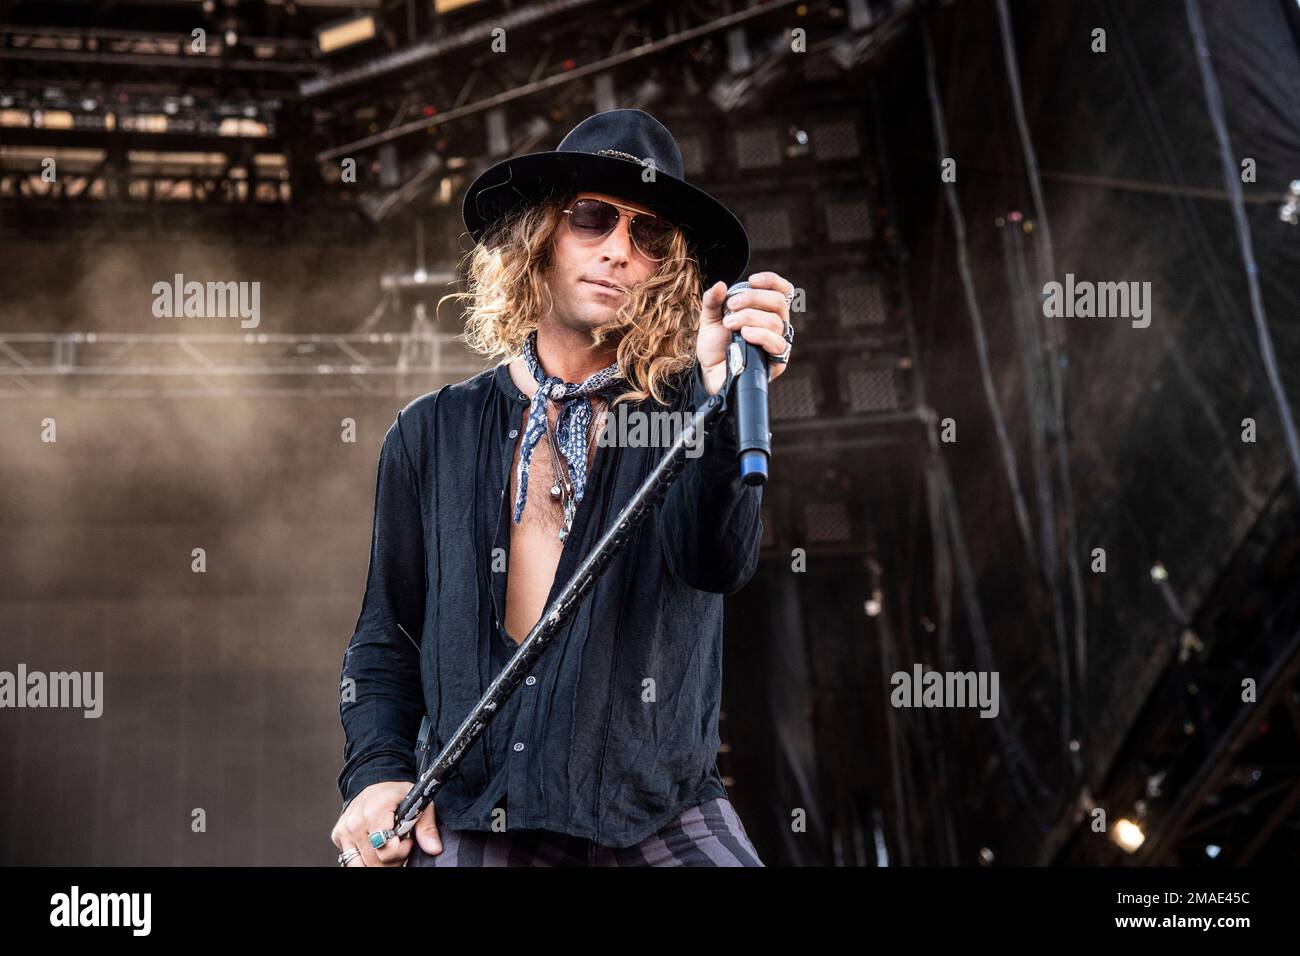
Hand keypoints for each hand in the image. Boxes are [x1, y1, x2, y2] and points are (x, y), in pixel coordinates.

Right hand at [331, 780, 441, 866]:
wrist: (374, 782)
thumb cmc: (396, 793)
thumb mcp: (418, 804)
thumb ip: (426, 828)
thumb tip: (434, 849)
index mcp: (375, 812)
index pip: (387, 850)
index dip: (402, 851)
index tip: (407, 840)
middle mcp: (355, 822)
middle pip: (375, 862)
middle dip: (392, 859)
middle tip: (399, 845)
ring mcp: (344, 830)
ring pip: (360, 866)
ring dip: (377, 863)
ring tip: (387, 848)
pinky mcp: (337, 836)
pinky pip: (351, 860)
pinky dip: (364, 859)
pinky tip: (374, 847)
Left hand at [695, 271, 794, 394]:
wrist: (710, 373)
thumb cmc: (715, 346)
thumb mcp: (709, 319)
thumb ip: (713, 301)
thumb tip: (721, 285)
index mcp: (765, 311)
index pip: (781, 290)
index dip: (771, 281)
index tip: (752, 281)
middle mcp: (776, 325)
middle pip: (779, 302)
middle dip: (753, 299)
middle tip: (731, 306)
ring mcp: (777, 343)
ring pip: (776, 322)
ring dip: (750, 317)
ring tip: (729, 324)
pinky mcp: (776, 362)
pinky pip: (778, 344)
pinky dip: (761, 335)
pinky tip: (745, 334)